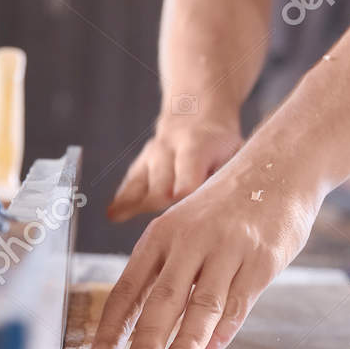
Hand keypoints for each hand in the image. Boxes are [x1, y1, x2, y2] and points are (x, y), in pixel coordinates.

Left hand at [92, 149, 322, 348]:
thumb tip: (145, 325)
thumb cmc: (226, 207)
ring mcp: (228, 249)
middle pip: (164, 296)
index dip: (113, 323)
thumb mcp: (186, 226)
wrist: (278, 170)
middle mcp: (192, 239)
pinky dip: (222, 334)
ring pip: (203, 304)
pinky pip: (238, 304)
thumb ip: (168, 269)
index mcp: (163, 232)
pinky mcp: (261, 261)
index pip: (129, 285)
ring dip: (187, 340)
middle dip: (148, 336)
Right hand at [107, 107, 243, 221]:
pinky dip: (122, 200)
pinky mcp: (139, 166)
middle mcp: (168, 148)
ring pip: (141, 184)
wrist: (196, 114)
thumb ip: (232, 175)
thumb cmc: (223, 144)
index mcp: (197, 144)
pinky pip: (129, 185)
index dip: (185, 191)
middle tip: (166, 235)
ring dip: (136, 206)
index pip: (188, 170)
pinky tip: (113, 215)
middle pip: (160, 183)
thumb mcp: (236, 152)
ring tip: (129, 227)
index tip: (183, 211)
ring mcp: (151, 157)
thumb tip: (234, 208)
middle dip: (161, 205)